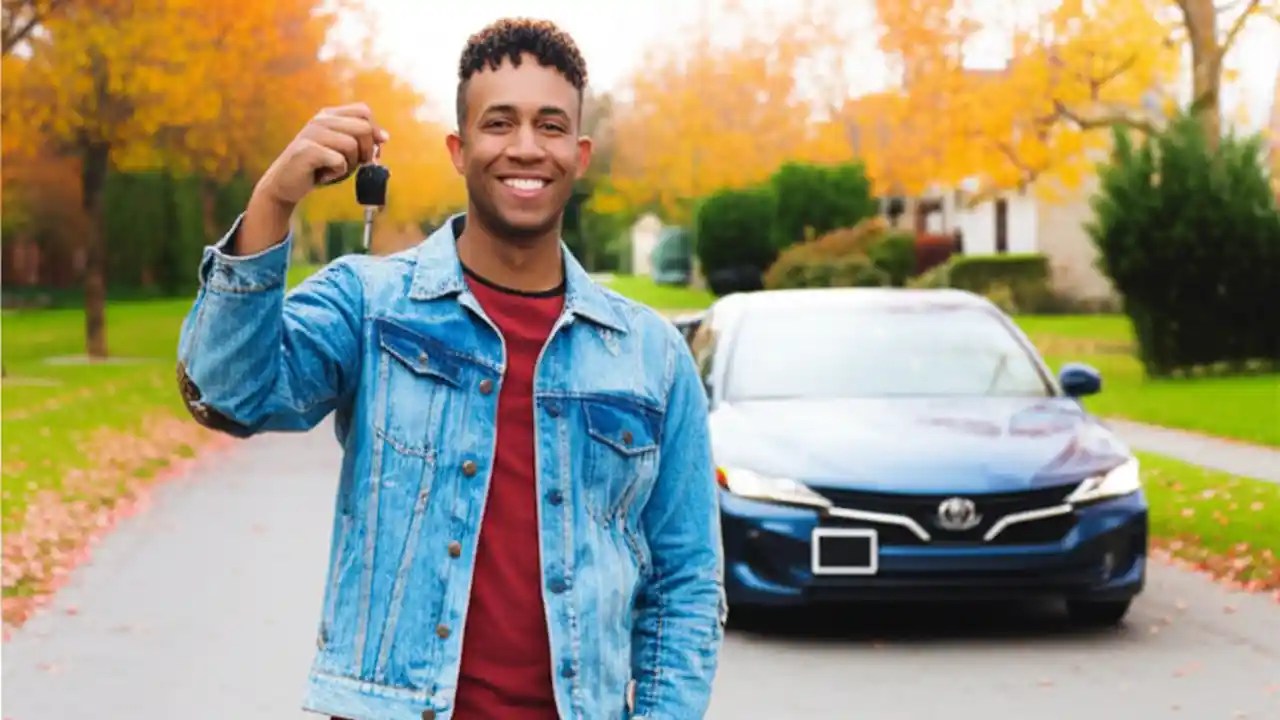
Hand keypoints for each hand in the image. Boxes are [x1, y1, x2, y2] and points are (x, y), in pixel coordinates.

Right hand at [236, 103, 387, 255]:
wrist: (286, 184)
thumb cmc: (319, 168)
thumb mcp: (345, 153)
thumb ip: (363, 142)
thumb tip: (384, 137)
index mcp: (330, 115)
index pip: (364, 111)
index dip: (374, 132)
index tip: (370, 152)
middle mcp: (320, 120)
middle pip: (363, 128)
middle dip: (366, 151)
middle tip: (353, 164)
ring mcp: (311, 133)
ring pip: (352, 145)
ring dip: (350, 164)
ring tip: (334, 169)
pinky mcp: (306, 150)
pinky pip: (339, 161)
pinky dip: (337, 173)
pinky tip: (323, 175)